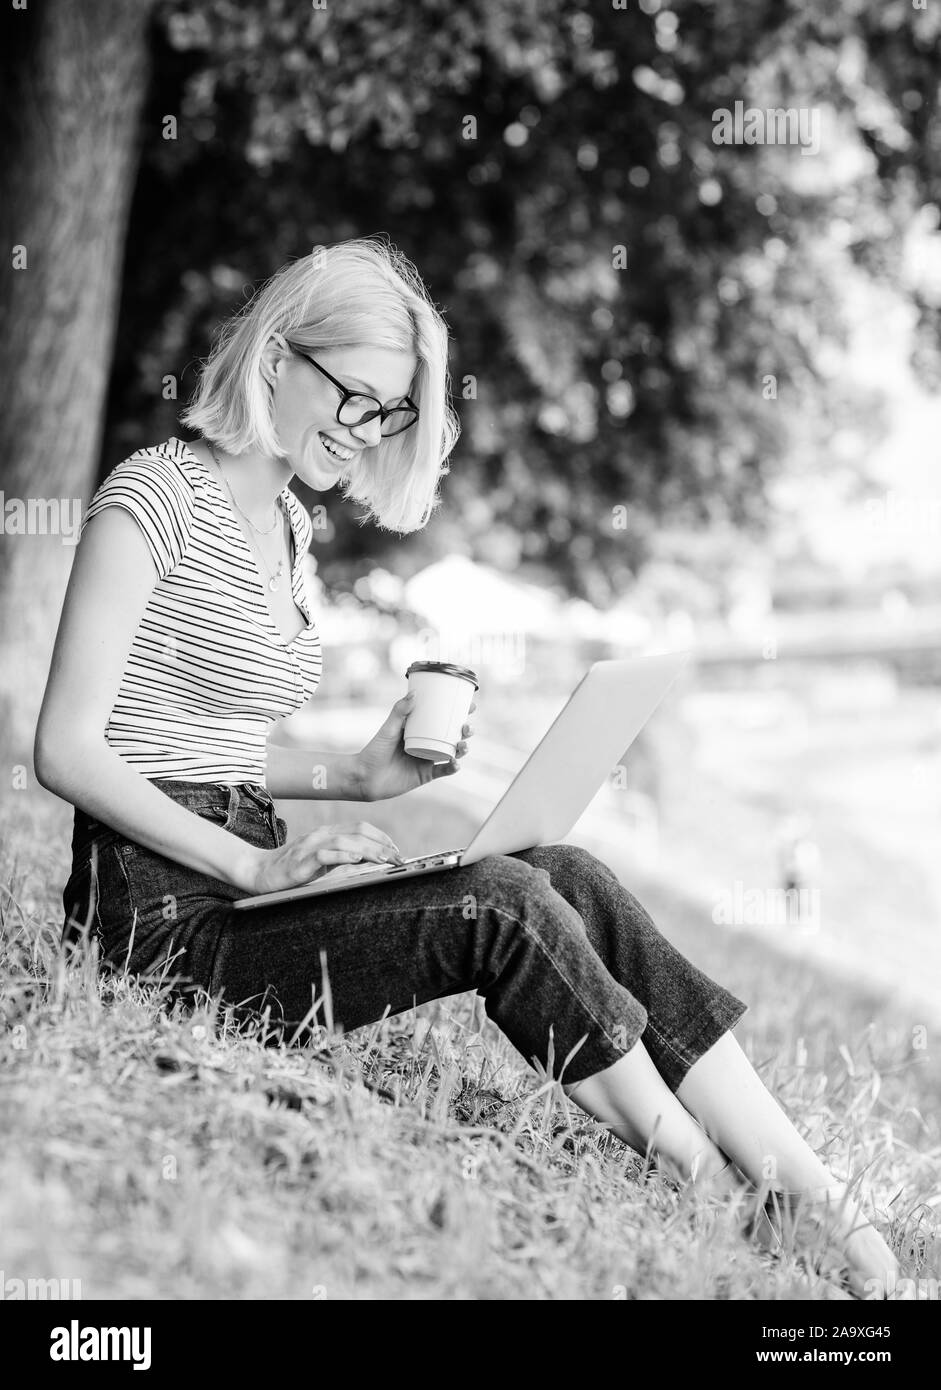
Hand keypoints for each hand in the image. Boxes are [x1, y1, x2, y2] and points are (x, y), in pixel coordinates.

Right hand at [248, 821, 404, 894]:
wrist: (259, 872)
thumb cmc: (292, 869)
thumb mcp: (322, 861)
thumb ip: (342, 857)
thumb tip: (370, 860)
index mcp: (327, 833)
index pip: (361, 828)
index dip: (382, 837)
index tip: (397, 851)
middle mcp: (321, 835)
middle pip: (357, 832)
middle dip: (382, 844)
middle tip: (399, 858)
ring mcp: (310, 846)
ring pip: (344, 841)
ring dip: (368, 849)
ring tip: (384, 858)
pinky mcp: (300, 861)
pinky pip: (323, 854)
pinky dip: (341, 855)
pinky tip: (355, 859)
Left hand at [355, 692, 476, 800]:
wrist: (365, 777)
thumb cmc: (374, 751)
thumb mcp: (388, 729)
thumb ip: (400, 711)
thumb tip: (415, 693)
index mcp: (420, 731)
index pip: (443, 720)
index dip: (459, 713)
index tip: (469, 705)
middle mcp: (427, 744)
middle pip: (452, 736)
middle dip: (465, 731)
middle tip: (466, 726)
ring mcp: (427, 760)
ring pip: (452, 752)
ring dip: (462, 748)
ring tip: (462, 744)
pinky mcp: (425, 775)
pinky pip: (443, 771)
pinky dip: (452, 767)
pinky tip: (456, 763)